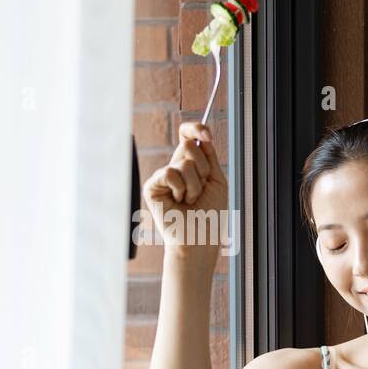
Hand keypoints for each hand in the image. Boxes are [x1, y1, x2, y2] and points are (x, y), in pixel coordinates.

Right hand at [141, 121, 228, 252]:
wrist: (200, 239)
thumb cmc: (210, 215)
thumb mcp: (216, 181)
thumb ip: (209, 158)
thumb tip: (202, 135)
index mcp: (191, 165)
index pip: (188, 136)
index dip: (196, 129)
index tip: (208, 136)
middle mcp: (175, 167)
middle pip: (189, 146)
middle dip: (203, 169)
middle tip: (202, 189)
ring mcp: (162, 176)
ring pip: (184, 162)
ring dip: (196, 185)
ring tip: (191, 201)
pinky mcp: (152, 186)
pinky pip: (170, 173)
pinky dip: (181, 189)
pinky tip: (179, 202)